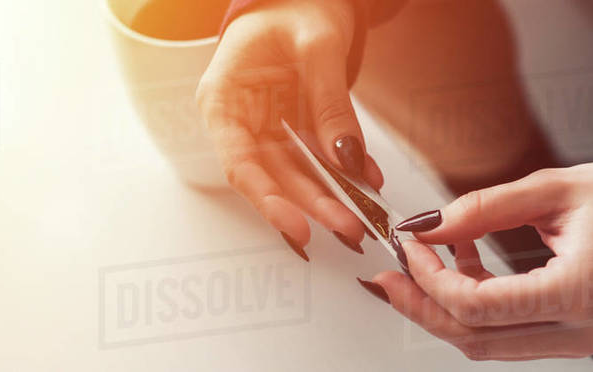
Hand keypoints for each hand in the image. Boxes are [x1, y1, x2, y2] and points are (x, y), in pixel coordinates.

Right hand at [195, 0, 382, 254]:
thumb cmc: (293, 9)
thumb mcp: (316, 46)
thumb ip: (330, 104)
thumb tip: (347, 159)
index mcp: (224, 98)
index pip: (240, 162)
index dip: (268, 200)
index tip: (297, 227)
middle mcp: (241, 120)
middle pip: (274, 176)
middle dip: (313, 206)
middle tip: (349, 228)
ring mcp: (268, 127)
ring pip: (298, 174)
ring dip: (331, 197)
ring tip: (363, 217)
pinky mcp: (293, 129)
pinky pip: (319, 158)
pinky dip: (345, 171)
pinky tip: (368, 180)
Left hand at [367, 161, 592, 359]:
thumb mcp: (554, 189)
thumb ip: (484, 209)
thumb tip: (428, 226)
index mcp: (579, 291)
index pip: (480, 306)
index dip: (432, 278)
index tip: (411, 243)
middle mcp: (579, 330)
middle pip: (475, 340)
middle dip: (423, 306)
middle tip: (388, 275)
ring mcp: (578, 342)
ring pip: (487, 346)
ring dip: (444, 311)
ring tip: (418, 267)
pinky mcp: (572, 338)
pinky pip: (508, 337)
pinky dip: (474, 309)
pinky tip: (461, 266)